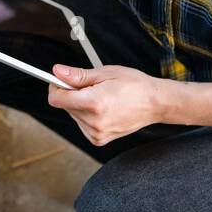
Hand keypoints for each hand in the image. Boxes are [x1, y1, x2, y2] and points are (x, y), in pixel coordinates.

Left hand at [46, 64, 165, 146]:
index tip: (61, 81)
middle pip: (65, 106)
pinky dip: (87, 116)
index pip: (56, 99)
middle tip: (91, 87)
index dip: (56, 87)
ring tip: (102, 98)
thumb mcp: (105, 73)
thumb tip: (57, 72)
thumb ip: (77, 75)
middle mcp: (93, 122)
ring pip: (73, 115)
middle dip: (72, 94)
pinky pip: (82, 124)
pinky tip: (104, 109)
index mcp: (93, 103)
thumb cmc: (134, 85)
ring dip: (80, 106)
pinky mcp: (99, 140)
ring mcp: (96, 133)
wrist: (155, 103)